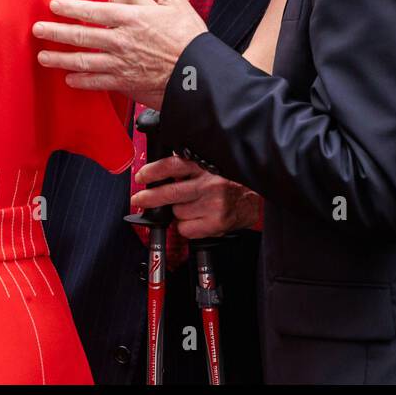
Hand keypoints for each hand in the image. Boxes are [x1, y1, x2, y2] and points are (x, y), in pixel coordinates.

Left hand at [34, 0, 208, 108]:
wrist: (200, 76)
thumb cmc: (191, 38)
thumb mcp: (176, 4)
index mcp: (132, 18)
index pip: (93, 10)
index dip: (71, 7)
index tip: (54, 4)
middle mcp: (121, 41)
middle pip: (80, 36)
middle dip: (55, 32)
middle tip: (37, 30)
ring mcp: (120, 64)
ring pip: (82, 61)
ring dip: (60, 59)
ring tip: (43, 56)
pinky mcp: (124, 84)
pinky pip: (96, 82)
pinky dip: (80, 81)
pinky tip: (69, 79)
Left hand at [131, 156, 261, 238]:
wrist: (256, 202)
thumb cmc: (233, 184)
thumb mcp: (214, 168)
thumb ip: (192, 167)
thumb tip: (162, 172)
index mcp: (208, 166)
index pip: (174, 165)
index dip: (154, 171)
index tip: (142, 176)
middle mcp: (210, 184)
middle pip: (171, 192)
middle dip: (150, 198)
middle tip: (139, 199)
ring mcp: (214, 204)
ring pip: (177, 212)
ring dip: (178, 212)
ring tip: (193, 207)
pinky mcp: (215, 223)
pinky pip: (185, 229)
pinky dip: (187, 227)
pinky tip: (198, 219)